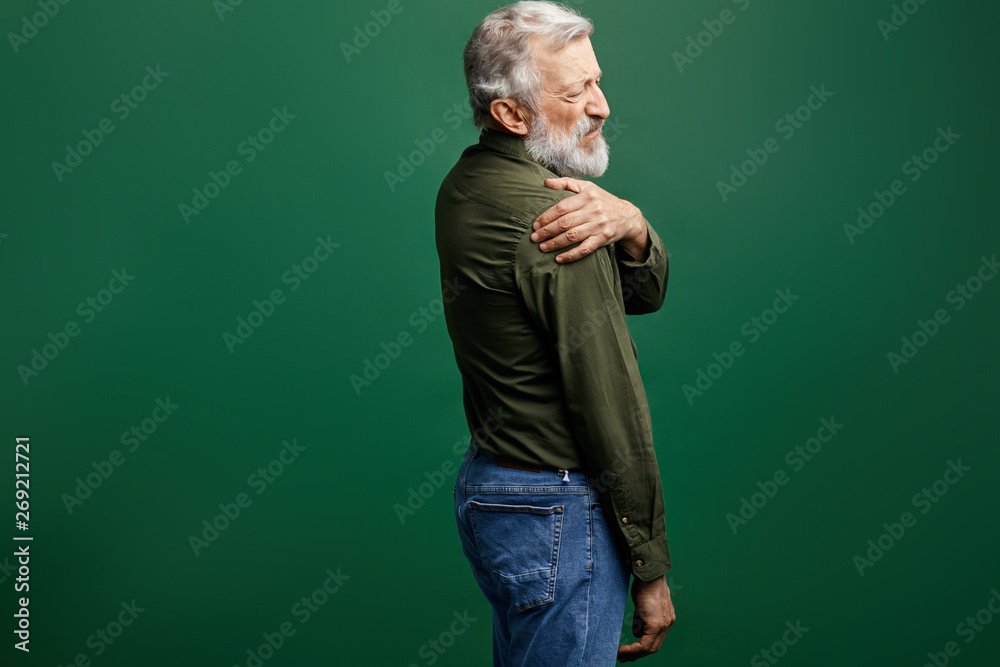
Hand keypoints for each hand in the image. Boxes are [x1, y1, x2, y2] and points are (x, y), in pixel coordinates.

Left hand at [532, 177, 648, 263]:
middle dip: (547, 231)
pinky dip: (572, 255)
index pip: (562, 207)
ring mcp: (599, 225)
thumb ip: (566, 183)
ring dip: (555, 243)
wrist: (628, 216)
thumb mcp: (587, 187)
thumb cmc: (603, 200)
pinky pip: (585, 249)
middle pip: (565, 222)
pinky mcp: (603, 238)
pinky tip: (559, 258)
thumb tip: (545, 182)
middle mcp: (593, 210)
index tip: (535, 224)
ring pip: (573, 236)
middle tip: (534, 238)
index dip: (546, 217)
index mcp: (587, 196)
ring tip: (542, 248)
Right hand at [617, 574, 674, 662]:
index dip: (644, 647)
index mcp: (666, 618)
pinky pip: (644, 645)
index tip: (631, 652)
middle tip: (625, 658)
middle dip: (638, 654)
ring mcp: (663, 625)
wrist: (649, 575)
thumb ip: (643, 618)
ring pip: (650, 648)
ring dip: (634, 654)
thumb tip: (637, 631)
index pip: (656, 638)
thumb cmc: (644, 585)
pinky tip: (623, 650)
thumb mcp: (644, 605)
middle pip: (654, 646)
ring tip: (621, 655)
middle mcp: (667, 623)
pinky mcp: (656, 624)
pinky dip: (633, 649)